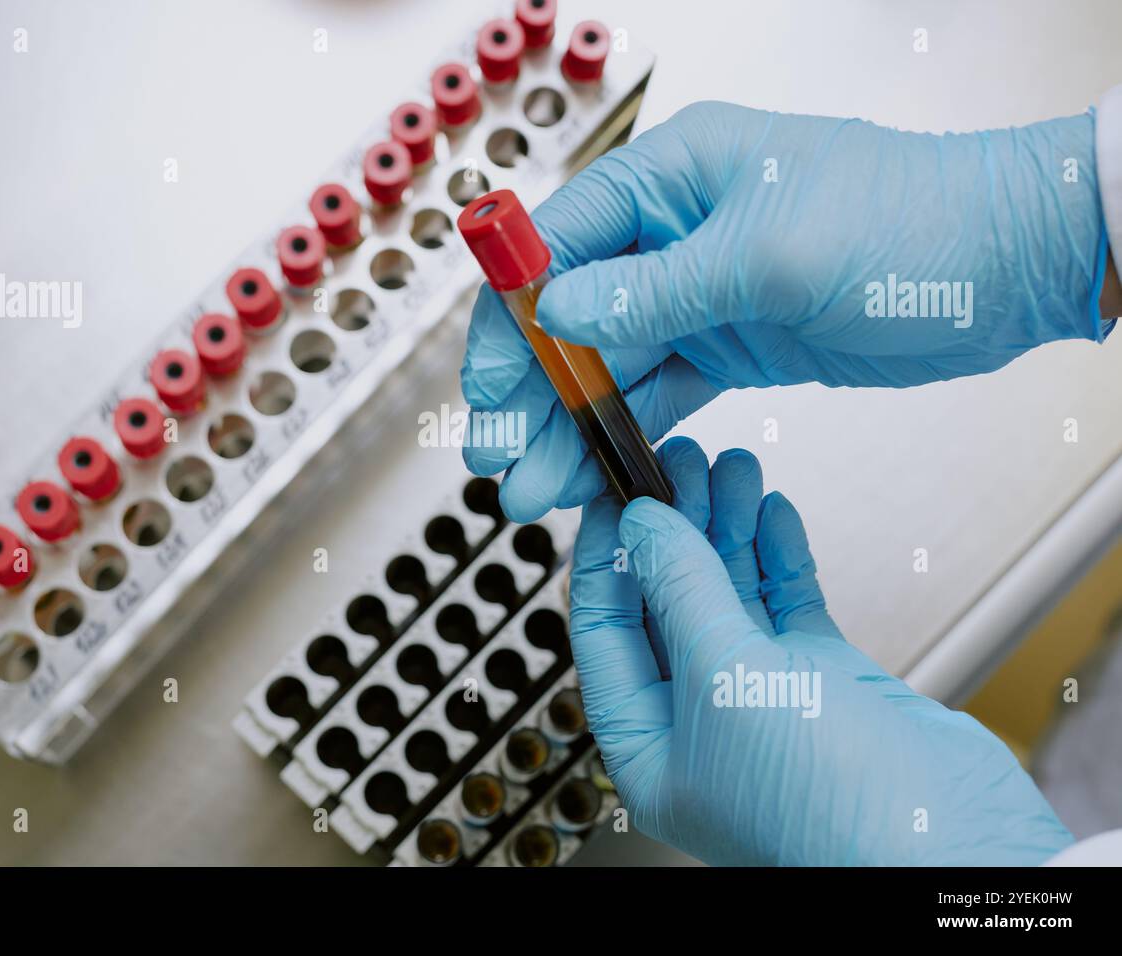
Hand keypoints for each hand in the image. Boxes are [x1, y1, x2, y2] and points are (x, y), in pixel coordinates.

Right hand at [463, 101, 1107, 521]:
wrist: (1012, 265)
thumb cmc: (911, 223)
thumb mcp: (770, 256)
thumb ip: (655, 292)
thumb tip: (557, 314)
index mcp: (673, 176)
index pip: (556, 243)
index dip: (509, 316)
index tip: (484, 385)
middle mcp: (674, 231)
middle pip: (570, 315)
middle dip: (529, 391)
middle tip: (499, 462)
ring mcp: (700, 291)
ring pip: (609, 365)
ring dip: (569, 427)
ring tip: (533, 492)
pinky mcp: (730, 341)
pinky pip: (658, 391)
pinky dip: (624, 433)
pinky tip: (593, 473)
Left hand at [570, 437, 1073, 864]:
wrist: (951, 848)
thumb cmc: (827, 807)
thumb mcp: (725, 679)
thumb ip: (681, 591)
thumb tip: (642, 525)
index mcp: (648, 747)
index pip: (604, 633)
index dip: (608, 557)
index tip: (616, 493)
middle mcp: (700, 725)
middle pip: (668, 604)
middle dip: (675, 528)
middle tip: (680, 461)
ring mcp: (765, 701)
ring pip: (731, 596)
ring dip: (729, 529)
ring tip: (730, 466)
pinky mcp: (825, 685)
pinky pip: (787, 606)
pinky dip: (778, 555)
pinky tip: (770, 510)